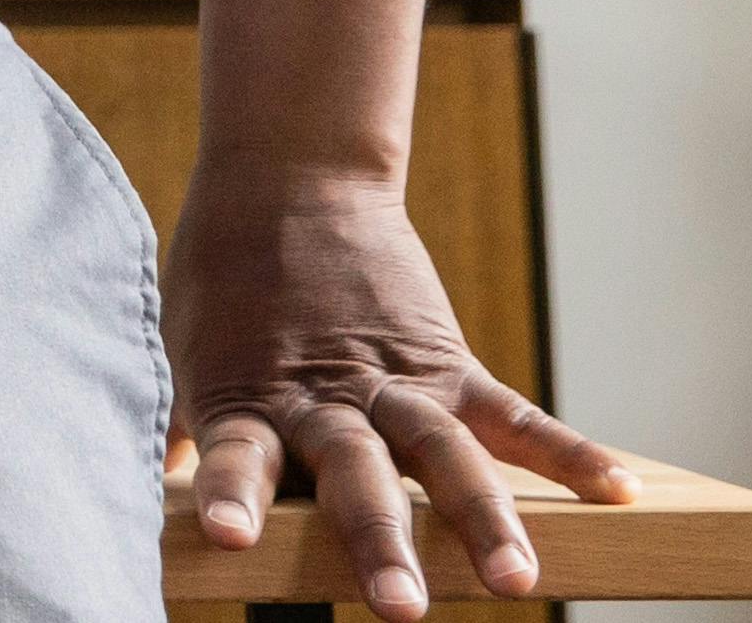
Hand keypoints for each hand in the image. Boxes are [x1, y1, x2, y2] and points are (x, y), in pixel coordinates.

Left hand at [166, 160, 634, 618]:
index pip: (234, 458)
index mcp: (248, 399)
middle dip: (380, 542)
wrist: (285, 172)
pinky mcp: (445, 360)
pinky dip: (566, 453)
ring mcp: (393, 379)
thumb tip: (132, 495)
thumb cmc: (221, 275)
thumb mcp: (180, 352)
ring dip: (479, 518)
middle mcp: (325, 398)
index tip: (230, 539)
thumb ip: (179, 433)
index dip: (230, 496)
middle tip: (401, 609)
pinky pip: (512, 414)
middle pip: (356, 475)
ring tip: (516, 579)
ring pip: (441, 453)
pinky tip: (618, 492)